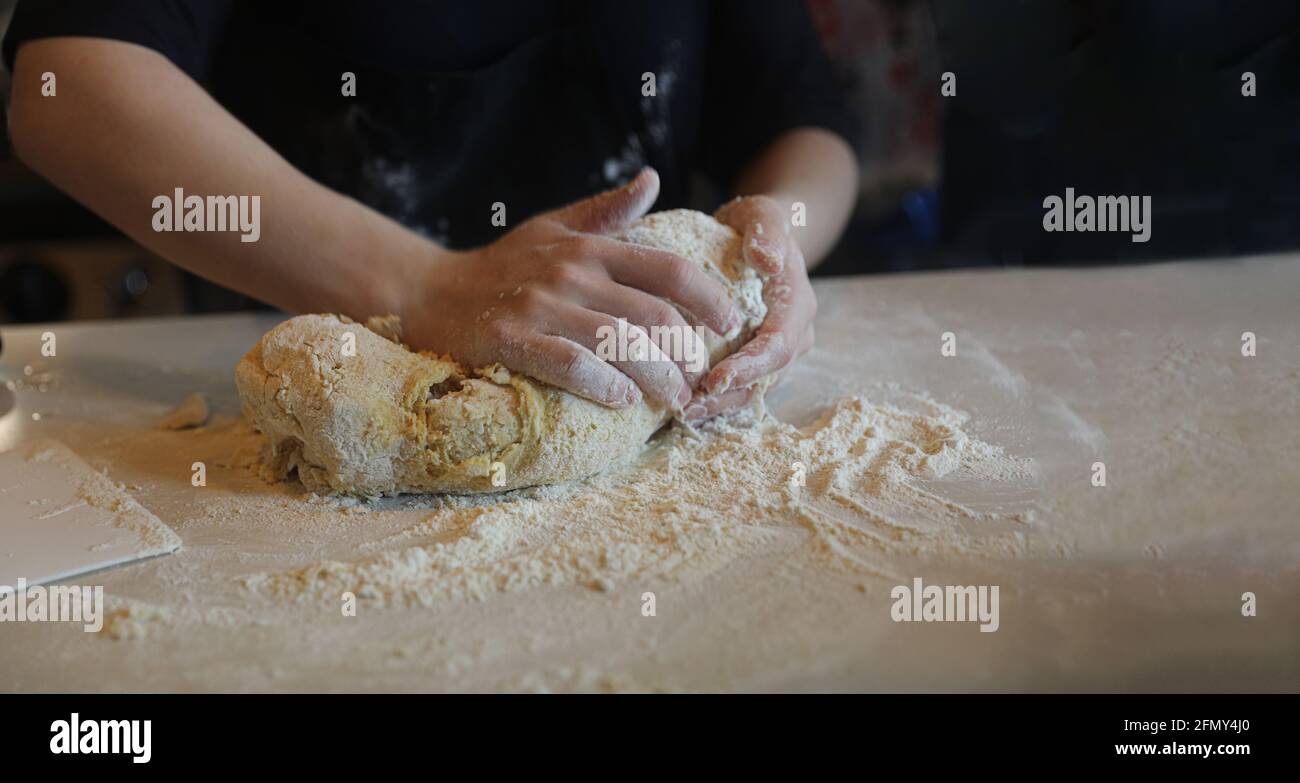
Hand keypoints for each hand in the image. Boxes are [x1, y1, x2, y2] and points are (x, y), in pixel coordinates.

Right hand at [401, 169, 741, 409]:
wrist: (429, 293)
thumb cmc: (501, 264)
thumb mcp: (554, 226)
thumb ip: (607, 210)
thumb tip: (652, 180)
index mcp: (590, 247)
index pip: (667, 269)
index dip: (708, 298)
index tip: (729, 325)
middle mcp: (572, 273)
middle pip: (653, 316)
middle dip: (686, 354)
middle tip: (700, 381)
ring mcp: (541, 307)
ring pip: (619, 343)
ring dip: (656, 377)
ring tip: (674, 401)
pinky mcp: (512, 340)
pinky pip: (569, 364)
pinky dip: (602, 385)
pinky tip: (623, 401)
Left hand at [684, 195, 816, 420]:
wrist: (764, 236)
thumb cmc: (759, 224)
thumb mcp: (764, 215)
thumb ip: (768, 232)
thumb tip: (768, 261)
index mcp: (797, 305)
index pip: (778, 346)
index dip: (748, 367)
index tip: (714, 379)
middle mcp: (795, 334)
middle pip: (766, 377)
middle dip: (728, 395)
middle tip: (687, 408)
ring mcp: (778, 350)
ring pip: (753, 388)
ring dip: (720, 404)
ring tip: (681, 413)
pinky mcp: (758, 357)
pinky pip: (741, 385)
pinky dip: (716, 397)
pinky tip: (683, 405)